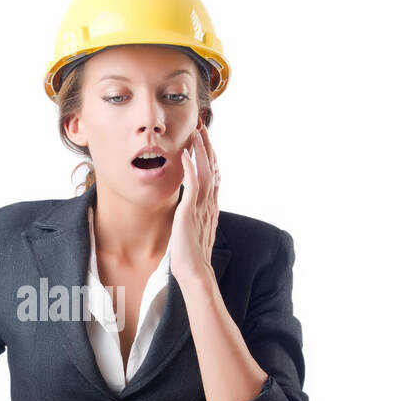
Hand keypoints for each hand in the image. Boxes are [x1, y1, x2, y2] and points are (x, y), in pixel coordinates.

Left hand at [169, 122, 220, 284]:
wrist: (195, 272)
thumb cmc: (192, 255)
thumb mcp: (195, 230)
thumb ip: (196, 215)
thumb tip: (190, 207)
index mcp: (210, 207)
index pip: (214, 176)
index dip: (211, 157)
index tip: (206, 141)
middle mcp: (209, 204)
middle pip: (213, 169)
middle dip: (208, 147)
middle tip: (203, 128)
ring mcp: (201, 208)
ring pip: (205, 173)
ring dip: (201, 152)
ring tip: (197, 134)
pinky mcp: (190, 213)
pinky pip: (192, 187)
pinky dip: (190, 170)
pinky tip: (187, 156)